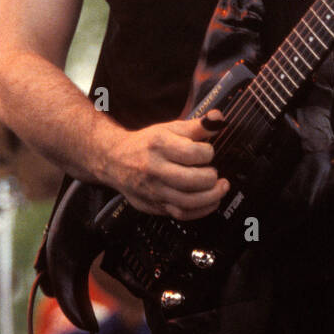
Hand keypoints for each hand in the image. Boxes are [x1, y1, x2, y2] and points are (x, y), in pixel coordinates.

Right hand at [105, 111, 228, 219]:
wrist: (114, 160)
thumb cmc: (146, 144)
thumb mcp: (169, 129)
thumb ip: (197, 125)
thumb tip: (219, 118)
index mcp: (158, 145)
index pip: (192, 152)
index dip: (208, 152)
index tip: (208, 152)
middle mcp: (154, 169)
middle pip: (191, 180)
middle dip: (211, 177)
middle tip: (215, 173)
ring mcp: (153, 190)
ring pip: (188, 201)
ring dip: (212, 197)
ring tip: (220, 188)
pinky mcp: (154, 205)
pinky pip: (182, 214)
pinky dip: (201, 211)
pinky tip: (210, 202)